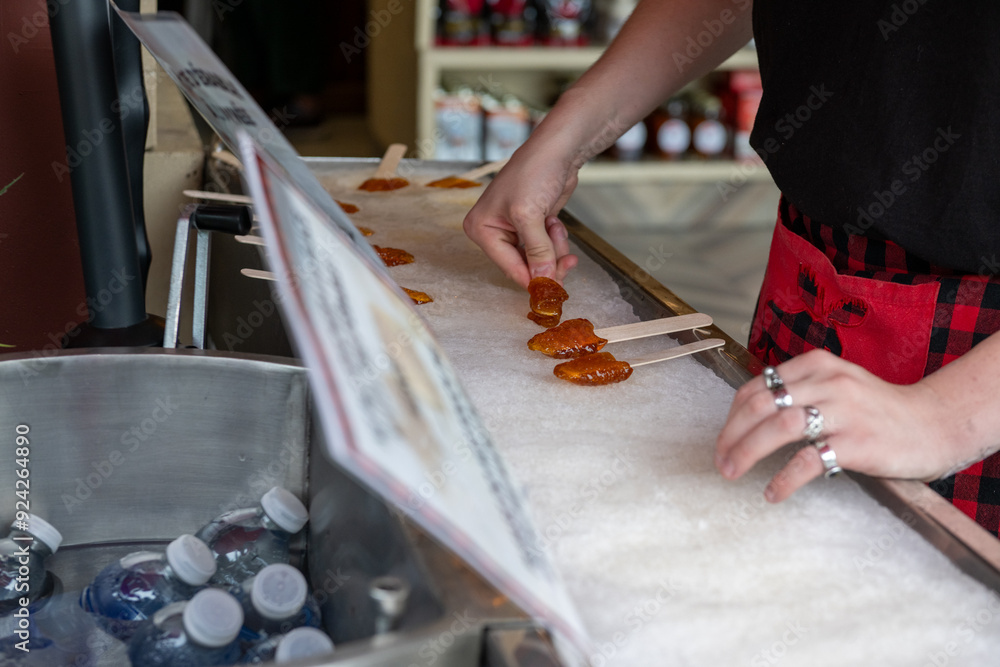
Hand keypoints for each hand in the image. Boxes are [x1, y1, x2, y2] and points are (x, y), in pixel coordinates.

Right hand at [463, 144, 578, 288]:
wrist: (557, 150)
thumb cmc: (533, 173)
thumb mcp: (530, 215)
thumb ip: (537, 251)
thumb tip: (544, 282)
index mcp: (482, 230)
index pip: (509, 267)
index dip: (533, 280)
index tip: (555, 291)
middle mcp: (494, 233)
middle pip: (524, 267)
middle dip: (547, 262)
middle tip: (568, 261)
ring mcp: (515, 231)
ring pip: (539, 260)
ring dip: (553, 249)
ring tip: (555, 226)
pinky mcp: (533, 227)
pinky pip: (546, 249)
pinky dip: (556, 242)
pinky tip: (555, 223)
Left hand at [714, 349, 959, 501]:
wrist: (934, 424)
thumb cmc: (877, 410)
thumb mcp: (835, 385)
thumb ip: (798, 391)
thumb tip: (748, 417)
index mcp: (816, 364)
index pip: (756, 387)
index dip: (731, 416)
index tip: (722, 441)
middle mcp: (827, 382)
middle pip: (760, 404)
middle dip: (731, 435)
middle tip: (720, 461)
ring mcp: (843, 411)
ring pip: (778, 426)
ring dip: (747, 451)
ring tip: (732, 473)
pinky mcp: (857, 443)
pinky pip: (809, 460)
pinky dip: (783, 478)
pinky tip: (772, 492)